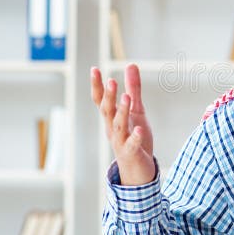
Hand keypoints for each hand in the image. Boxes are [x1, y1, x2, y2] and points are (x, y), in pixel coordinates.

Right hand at [91, 64, 155, 185]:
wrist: (137, 170)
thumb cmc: (134, 138)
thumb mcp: (136, 110)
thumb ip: (133, 89)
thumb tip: (130, 64)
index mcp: (112, 118)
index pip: (101, 100)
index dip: (97, 86)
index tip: (94, 69)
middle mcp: (113, 129)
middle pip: (107, 111)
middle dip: (109, 96)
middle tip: (111, 81)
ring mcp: (120, 142)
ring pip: (118, 125)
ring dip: (121, 112)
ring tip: (126, 97)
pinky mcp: (131, 153)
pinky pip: (132, 145)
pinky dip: (134, 137)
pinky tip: (139, 130)